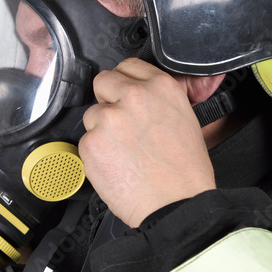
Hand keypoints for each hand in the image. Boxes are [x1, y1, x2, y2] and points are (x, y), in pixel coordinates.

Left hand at [79, 59, 216, 227]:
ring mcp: (109, 119)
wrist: (177, 206)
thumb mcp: (185, 121)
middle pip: (103, 82)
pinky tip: (117, 167)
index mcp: (160, 87)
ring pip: (92, 115)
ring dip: (102, 130)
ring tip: (124, 153)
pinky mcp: (91, 143)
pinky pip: (86, 142)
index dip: (124, 82)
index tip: (124, 94)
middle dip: (108, 101)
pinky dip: (96, 155)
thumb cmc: (186, 173)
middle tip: (121, 125)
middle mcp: (133, 96)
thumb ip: (160, 101)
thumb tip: (144, 94)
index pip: (128, 66)